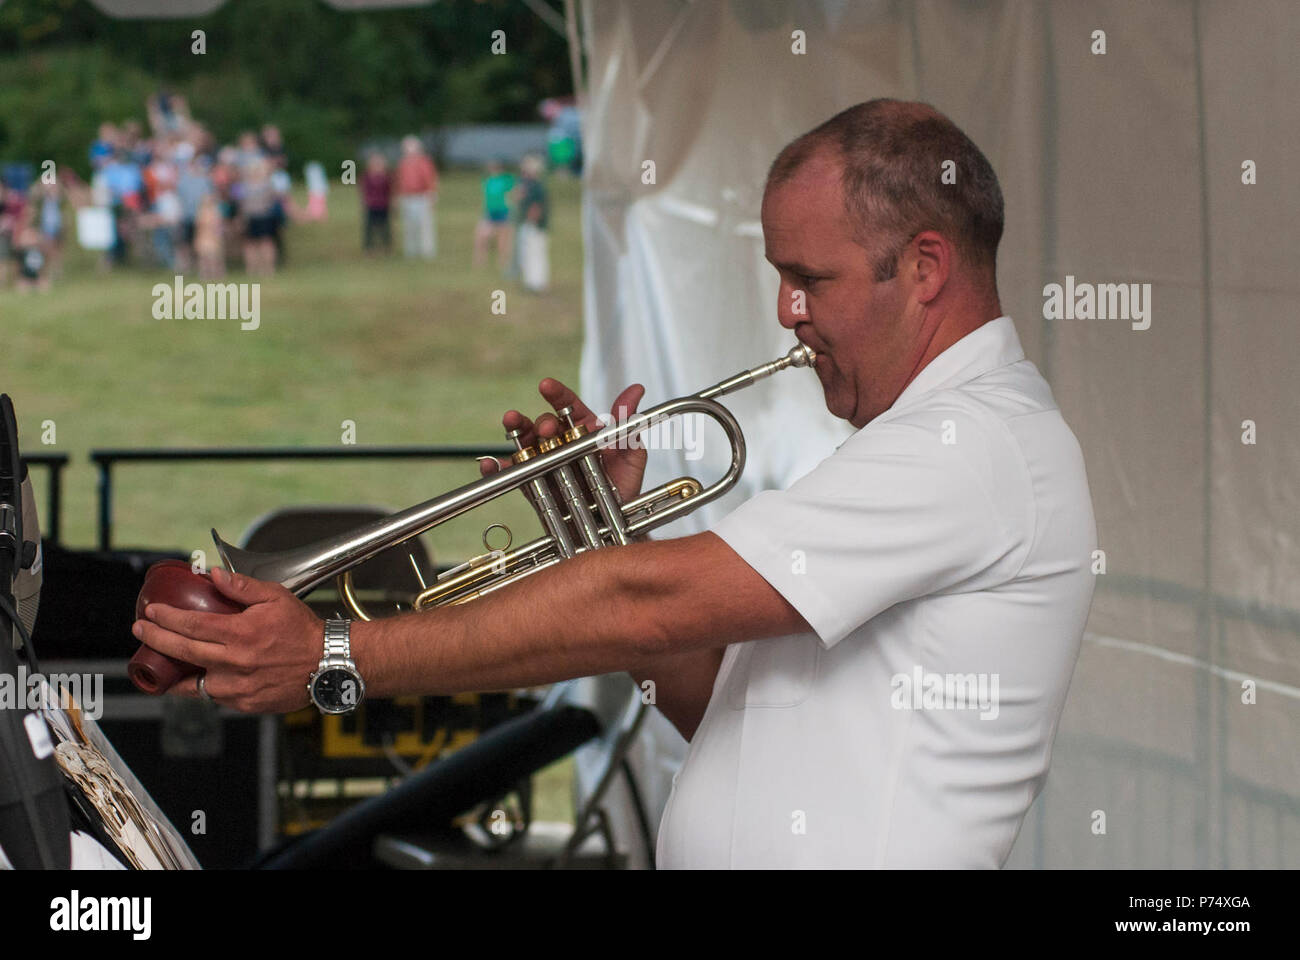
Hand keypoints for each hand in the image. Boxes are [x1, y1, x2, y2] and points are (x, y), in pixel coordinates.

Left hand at [132, 567, 322, 713]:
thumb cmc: (304, 630)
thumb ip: (242, 586)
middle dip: (156, 640)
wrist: (328, 663)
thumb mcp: (276, 597)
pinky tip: (200, 676)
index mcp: (241, 633)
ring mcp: (238, 687)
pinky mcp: (245, 703)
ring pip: (193, 683)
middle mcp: (235, 662)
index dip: (166, 618)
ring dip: (174, 671)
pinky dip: (203, 686)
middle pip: (182, 652)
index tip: (151, 613)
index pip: (191, 625)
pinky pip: (214, 696)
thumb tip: (214, 575)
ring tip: (163, 661)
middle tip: (142, 630)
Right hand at [480, 379, 646, 502]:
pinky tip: (491, 463)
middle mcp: (563, 444)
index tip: (546, 386)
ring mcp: (546, 464)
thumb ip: (628, 424)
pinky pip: (513, 474)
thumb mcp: (631, 455)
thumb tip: (636, 390)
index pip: (568, 406)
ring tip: (510, 422)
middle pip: (543, 425)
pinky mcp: (533, 485)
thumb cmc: (624, 488)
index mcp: (585, 431)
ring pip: (525, 442)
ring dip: (514, 430)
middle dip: (540, 422)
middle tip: (544, 430)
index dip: (557, 394)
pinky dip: (497, 468)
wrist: (613, 526)